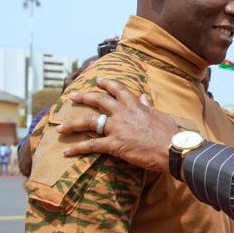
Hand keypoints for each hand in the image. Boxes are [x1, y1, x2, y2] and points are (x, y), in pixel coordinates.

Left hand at [57, 78, 178, 172]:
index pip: (118, 89)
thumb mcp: (160, 115)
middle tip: (72, 96)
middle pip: (98, 100)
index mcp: (136, 105)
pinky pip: (91, 145)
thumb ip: (149, 106)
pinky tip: (66, 152)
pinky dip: (77, 148)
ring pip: (89, 121)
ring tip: (60, 128)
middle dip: (83, 97)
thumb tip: (144, 97)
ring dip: (72, 124)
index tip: (98, 80)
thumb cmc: (171, 134)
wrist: (174, 149)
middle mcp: (123, 113)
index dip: (106, 84)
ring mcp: (117, 128)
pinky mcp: (115, 144)